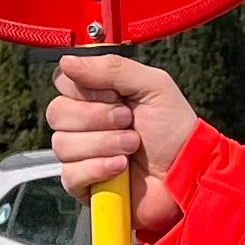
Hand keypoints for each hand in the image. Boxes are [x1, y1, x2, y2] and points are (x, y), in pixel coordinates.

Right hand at [48, 52, 200, 239]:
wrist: (187, 173)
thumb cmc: (174, 132)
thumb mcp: (153, 86)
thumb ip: (113, 68)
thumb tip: (68, 61)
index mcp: (98, 95)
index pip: (62, 82)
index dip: (85, 89)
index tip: (114, 94)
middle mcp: (85, 122)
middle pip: (57, 112)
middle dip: (98, 117)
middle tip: (128, 121)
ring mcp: (82, 154)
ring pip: (63, 143)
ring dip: (104, 143)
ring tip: (132, 146)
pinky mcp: (83, 183)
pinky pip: (70, 173)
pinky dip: (98, 168)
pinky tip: (120, 167)